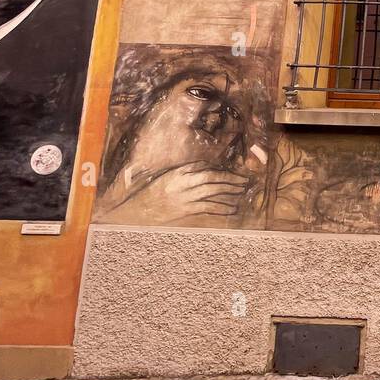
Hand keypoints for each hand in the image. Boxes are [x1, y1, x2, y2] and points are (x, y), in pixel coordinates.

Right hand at [100, 162, 249, 222]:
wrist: (135, 212)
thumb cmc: (151, 194)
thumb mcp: (166, 178)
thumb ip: (185, 173)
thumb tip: (205, 169)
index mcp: (176, 172)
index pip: (202, 167)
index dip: (219, 169)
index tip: (232, 171)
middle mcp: (180, 183)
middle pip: (210, 177)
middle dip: (229, 178)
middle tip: (244, 180)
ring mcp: (182, 197)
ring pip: (211, 191)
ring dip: (228, 191)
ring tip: (241, 190)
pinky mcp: (184, 210)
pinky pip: (206, 207)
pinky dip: (221, 208)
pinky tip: (232, 209)